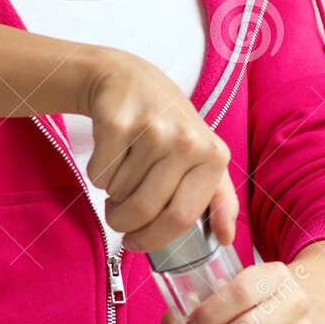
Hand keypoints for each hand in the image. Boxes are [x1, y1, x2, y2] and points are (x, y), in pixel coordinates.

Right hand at [83, 49, 237, 251]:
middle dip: (122, 222)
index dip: (152, 239)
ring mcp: (152, 130)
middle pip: (144, 210)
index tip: (136, 244)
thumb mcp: (202, 155)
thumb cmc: (168, 124)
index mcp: (213, 156)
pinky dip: (97, 173)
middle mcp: (187, 142)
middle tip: (117, 215)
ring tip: (121, 171)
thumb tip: (226, 238)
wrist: (128, 79)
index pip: (181, 218)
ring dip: (112, 193)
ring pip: (118, 193)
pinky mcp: (118, 123)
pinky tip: (110, 153)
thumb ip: (218, 198)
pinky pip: (99, 173)